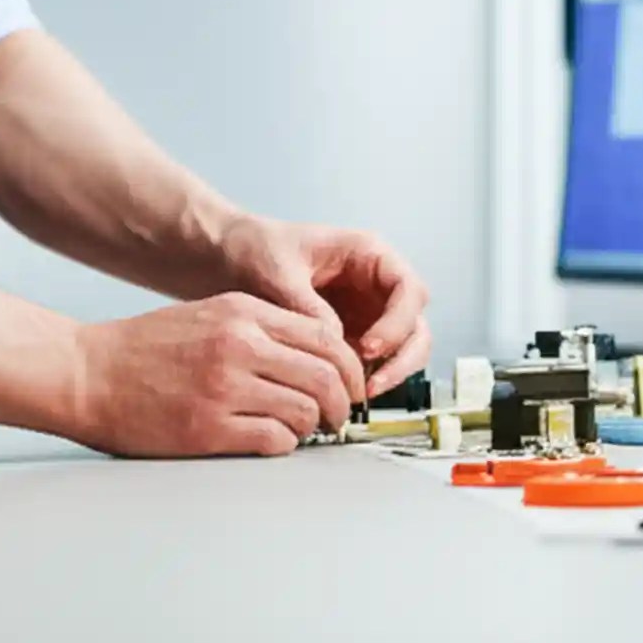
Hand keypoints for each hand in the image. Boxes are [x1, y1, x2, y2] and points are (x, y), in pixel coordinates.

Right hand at [71, 292, 365, 456]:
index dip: (350, 367)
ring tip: (300, 430)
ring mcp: (224, 388)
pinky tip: (271, 441)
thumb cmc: (144, 349)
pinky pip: (275, 440)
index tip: (352, 384)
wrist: (84, 373)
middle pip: (327, 376)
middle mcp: (239, 345)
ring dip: (312, 427)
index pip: (327, 338)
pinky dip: (284, 445)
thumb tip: (318, 356)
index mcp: (244, 314)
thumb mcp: (210, 314)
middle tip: (338, 417)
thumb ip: (263, 328)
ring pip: (306, 411)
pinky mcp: (208, 428)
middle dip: (342, 403)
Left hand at [221, 216, 430, 396]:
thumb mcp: (277, 270)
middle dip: (401, 357)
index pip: (408, 289)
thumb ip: (307, 306)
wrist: (226, 258)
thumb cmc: (255, 247)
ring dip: (390, 374)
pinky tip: (342, 393)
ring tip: (358, 395)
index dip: (397, 322)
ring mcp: (368, 314)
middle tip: (371, 383)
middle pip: (415, 325)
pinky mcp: (352, 338)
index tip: (369, 347)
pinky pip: (374, 364)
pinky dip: (367, 381)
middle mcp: (376, 286)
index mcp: (368, 255)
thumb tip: (333, 342)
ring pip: (402, 350)